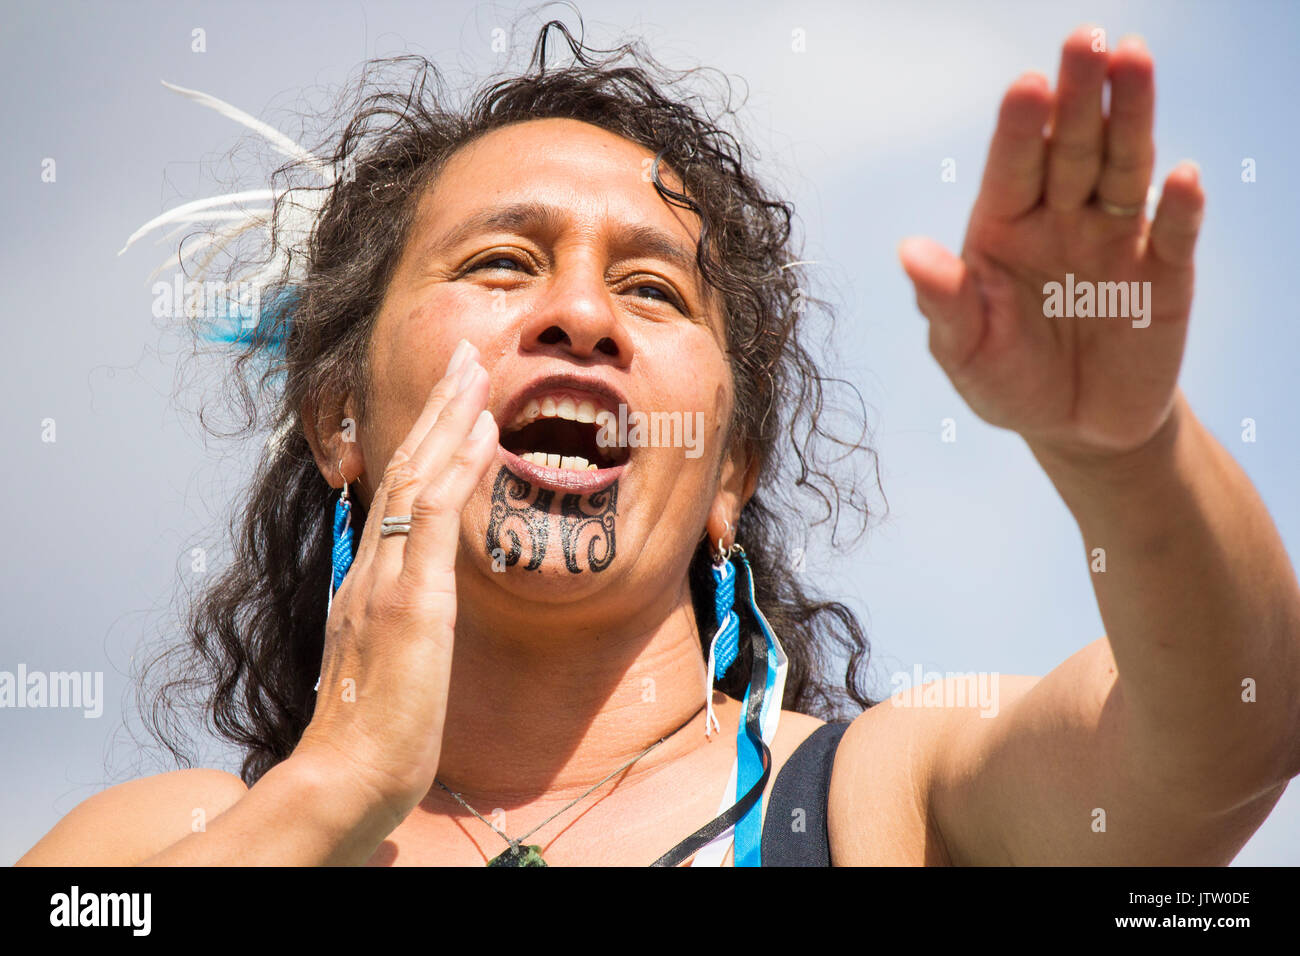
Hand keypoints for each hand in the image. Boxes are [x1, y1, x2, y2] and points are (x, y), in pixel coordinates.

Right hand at [295, 338, 497, 822]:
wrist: (347, 778)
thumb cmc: (371, 737)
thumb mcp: (388, 668)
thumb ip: (398, 631)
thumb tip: (417, 620)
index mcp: (368, 582)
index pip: (394, 495)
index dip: (423, 442)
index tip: (455, 404)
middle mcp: (371, 568)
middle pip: (402, 467)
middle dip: (437, 407)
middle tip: (466, 356)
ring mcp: (386, 580)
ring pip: (413, 476)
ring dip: (449, 416)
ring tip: (478, 368)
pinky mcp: (408, 601)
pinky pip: (431, 515)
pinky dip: (455, 466)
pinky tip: (481, 429)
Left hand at [899, 26, 1204, 459]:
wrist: (1076, 430)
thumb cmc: (1008, 381)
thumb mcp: (966, 352)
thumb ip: (945, 304)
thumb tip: (910, 254)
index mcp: (1004, 227)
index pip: (1012, 167)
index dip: (1020, 129)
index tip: (1026, 86)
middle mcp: (1061, 218)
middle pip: (1073, 148)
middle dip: (1080, 96)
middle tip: (1087, 39)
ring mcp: (1115, 238)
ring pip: (1124, 168)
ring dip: (1133, 119)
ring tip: (1135, 62)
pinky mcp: (1164, 271)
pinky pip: (1172, 232)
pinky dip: (1178, 206)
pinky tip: (1181, 177)